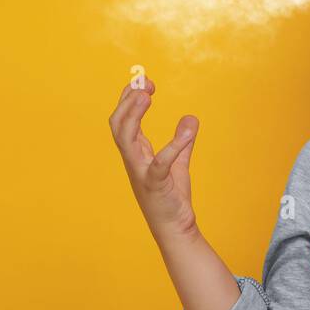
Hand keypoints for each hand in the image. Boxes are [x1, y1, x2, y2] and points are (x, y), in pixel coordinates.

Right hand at [108, 76, 200, 240]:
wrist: (174, 227)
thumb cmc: (170, 196)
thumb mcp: (178, 164)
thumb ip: (183, 142)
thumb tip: (191, 118)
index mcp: (136, 153)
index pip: (123, 120)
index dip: (130, 99)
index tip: (144, 82)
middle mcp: (133, 160)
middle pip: (118, 124)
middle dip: (127, 101)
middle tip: (143, 84)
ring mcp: (141, 172)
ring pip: (125, 139)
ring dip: (133, 115)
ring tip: (146, 96)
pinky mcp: (156, 184)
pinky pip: (160, 163)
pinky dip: (172, 146)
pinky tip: (188, 130)